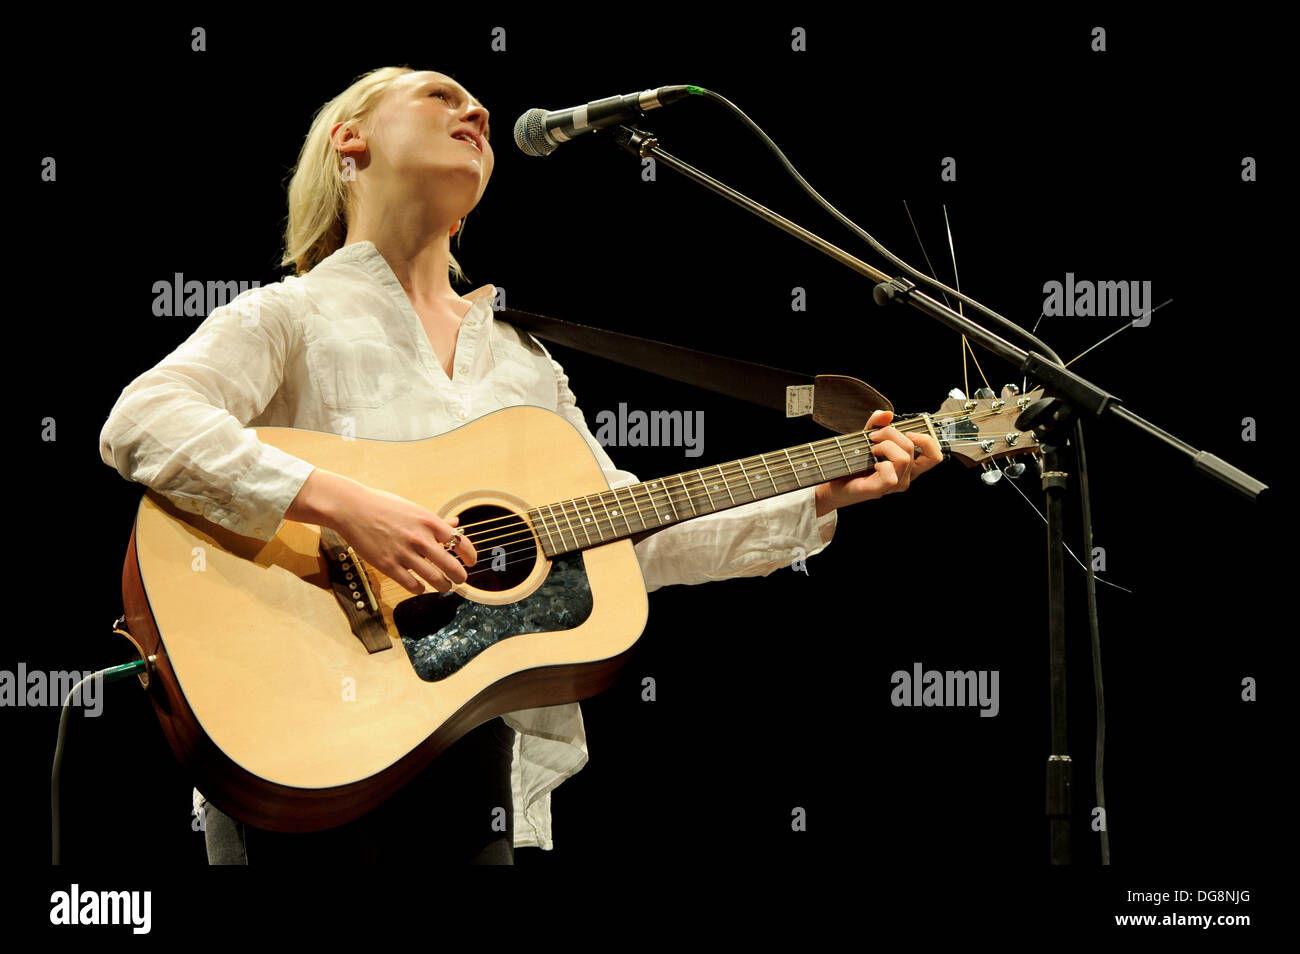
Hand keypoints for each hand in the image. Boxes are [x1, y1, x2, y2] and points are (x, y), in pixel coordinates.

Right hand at [287, 470, 476, 594]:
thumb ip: (436, 521)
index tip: (471, 562)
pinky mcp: (388, 565)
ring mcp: (404, 553)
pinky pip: (412, 585)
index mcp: (429, 522)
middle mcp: (420, 538)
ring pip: (434, 580)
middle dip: (460, 577)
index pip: (461, 543)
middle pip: (451, 566)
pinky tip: (420, 586)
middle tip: (460, 580)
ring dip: (444, 586)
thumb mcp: (414, 510)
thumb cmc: (384, 507)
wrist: (353, 508)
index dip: (470, 556)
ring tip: (445, 586)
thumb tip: (456, 524)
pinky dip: (420, 589)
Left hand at [814, 409, 942, 515]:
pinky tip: (871, 464)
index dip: (927, 440)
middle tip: (874, 436)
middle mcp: (906, 476)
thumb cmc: (852, 463)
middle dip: (892, 433)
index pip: (935, 456)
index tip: (907, 432)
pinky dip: (880, 464)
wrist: (833, 482)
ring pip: (903, 457)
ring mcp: (895, 484)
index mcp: (908, 465)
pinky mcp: (881, 490)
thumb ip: (877, 423)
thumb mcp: (866, 437)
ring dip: (884, 446)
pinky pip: (891, 474)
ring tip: (871, 449)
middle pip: (914, 448)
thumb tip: (887, 413)